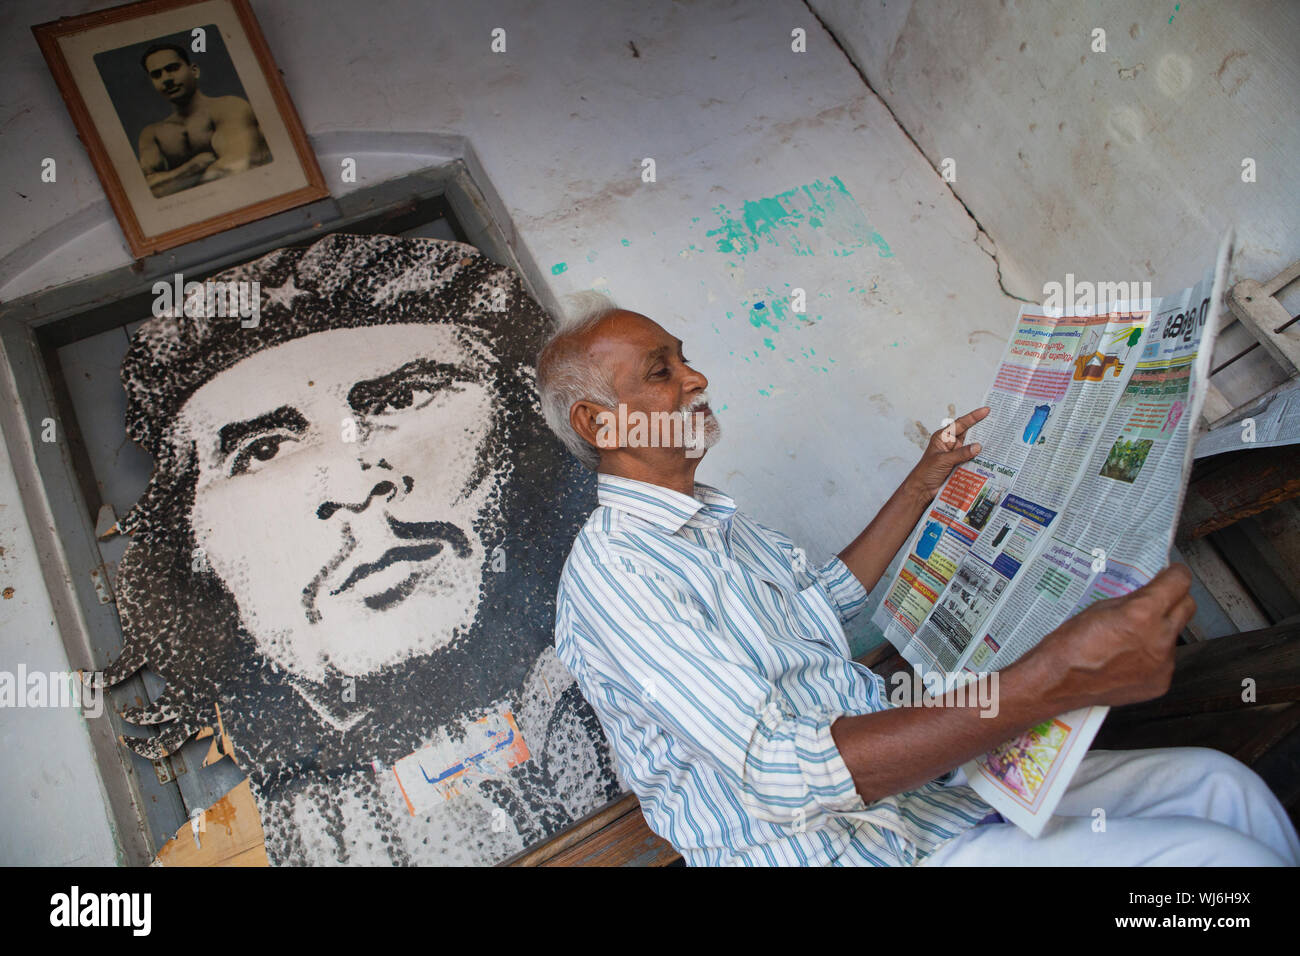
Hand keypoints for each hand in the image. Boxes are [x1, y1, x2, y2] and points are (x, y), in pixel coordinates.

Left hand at [906, 406, 989, 498]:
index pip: (961, 423)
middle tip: (998, 424)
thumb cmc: (926, 472)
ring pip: (972, 447)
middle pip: (969, 434)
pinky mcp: (960, 465)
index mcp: (943, 437)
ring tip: (999, 440)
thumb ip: (961, 453)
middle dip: (982, 429)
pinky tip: (991, 458)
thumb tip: (978, 446)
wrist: (922, 489)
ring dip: (983, 446)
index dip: (974, 417)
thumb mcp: (943, 460)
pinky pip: (973, 459)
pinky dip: (980, 459)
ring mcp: (956, 455)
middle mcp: (951, 444)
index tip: (986, 410)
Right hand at [1032, 564, 1195, 709]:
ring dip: (1160, 631)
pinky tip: (1129, 658)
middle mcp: (1160, 638)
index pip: (1180, 582)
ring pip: (1174, 636)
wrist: (1059, 681)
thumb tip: (1150, 594)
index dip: (1175, 574)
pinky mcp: (1160, 682)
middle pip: (1187, 607)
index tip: (1172, 574)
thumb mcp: (1101, 607)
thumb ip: (1133, 600)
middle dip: (1175, 599)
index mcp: (1143, 613)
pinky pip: (1165, 661)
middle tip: (1158, 600)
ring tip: (1132, 637)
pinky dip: (1152, 656)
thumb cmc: (1071, 644)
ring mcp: (1163, 664)